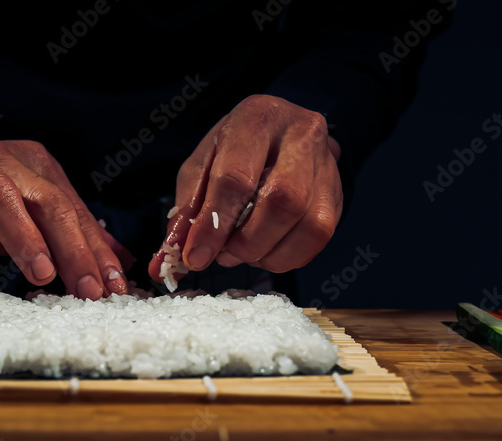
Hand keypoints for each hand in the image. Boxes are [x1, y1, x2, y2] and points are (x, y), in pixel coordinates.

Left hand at [149, 95, 341, 283]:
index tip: (196, 257)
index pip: (237, 177)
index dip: (215, 225)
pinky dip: (289, 256)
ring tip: (243, 252)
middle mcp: (300, 134)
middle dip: (246, 242)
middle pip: (282, 201)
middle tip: (224, 255)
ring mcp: (326, 163)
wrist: (282, 135)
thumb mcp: (202, 168)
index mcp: (257, 118)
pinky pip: (320, 237)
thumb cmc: (235, 151)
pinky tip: (267, 252)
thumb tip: (165, 261)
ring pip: (307, 223)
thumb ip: (186, 212)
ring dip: (268, 252)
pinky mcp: (336, 192)